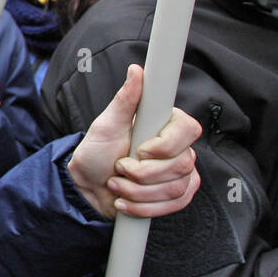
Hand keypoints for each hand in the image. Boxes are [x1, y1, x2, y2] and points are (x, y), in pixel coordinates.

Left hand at [67, 64, 201, 219]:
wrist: (88, 186)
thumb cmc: (97, 152)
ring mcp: (181, 173)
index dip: (166, 145)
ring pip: (175, 188)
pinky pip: (174, 205)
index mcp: (165, 125)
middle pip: (182, 164)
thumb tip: (136, 70)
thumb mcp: (106, 125)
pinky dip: (144, 207)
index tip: (140, 151)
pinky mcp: (178, 195)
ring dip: (137, 191)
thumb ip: (125, 100)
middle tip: (119, 168)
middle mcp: (179, 148)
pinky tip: (125, 202)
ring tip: (116, 184)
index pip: (189, 129)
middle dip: (142, 174)